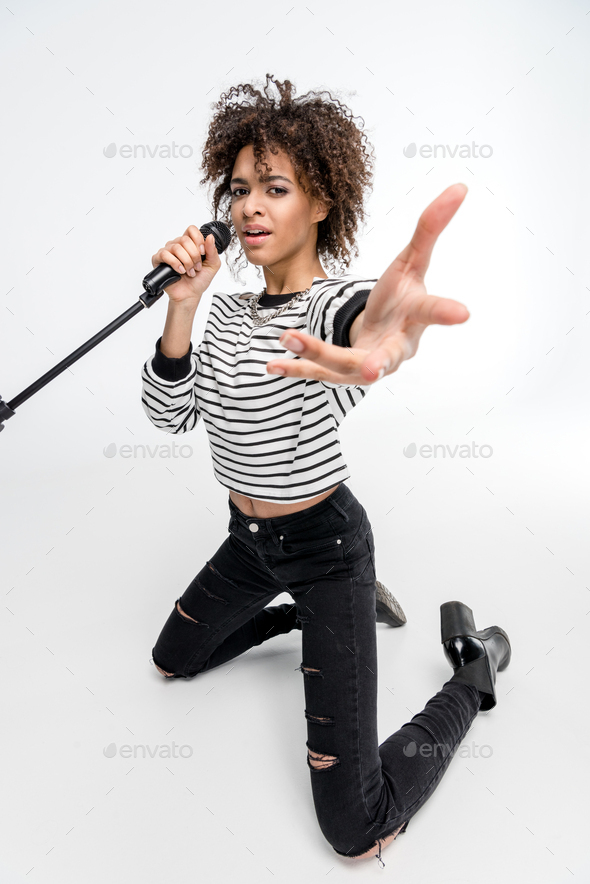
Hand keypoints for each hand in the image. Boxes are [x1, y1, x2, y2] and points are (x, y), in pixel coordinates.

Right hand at [151, 226, 220, 306]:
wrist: (190, 295)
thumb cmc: (199, 280)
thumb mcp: (212, 265)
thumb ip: (213, 251)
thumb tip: (210, 237)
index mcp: (190, 244)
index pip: (191, 230)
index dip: (198, 240)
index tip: (202, 253)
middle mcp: (178, 245)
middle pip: (184, 239)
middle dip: (194, 256)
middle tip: (196, 267)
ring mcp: (168, 252)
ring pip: (176, 247)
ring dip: (186, 262)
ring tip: (189, 271)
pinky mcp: (159, 260)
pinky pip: (164, 254)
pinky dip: (175, 263)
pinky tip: (180, 271)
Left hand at [266, 183, 469, 384]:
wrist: (387, 337)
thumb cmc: (402, 299)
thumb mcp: (412, 261)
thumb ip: (430, 228)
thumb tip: (458, 187)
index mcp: (416, 318)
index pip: (431, 311)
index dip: (445, 312)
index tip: (463, 313)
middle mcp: (395, 349)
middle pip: (385, 356)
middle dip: (377, 363)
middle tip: (372, 369)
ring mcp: (368, 365)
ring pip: (343, 366)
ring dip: (317, 353)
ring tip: (289, 338)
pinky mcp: (342, 372)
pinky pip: (317, 372)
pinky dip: (295, 368)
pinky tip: (272, 365)